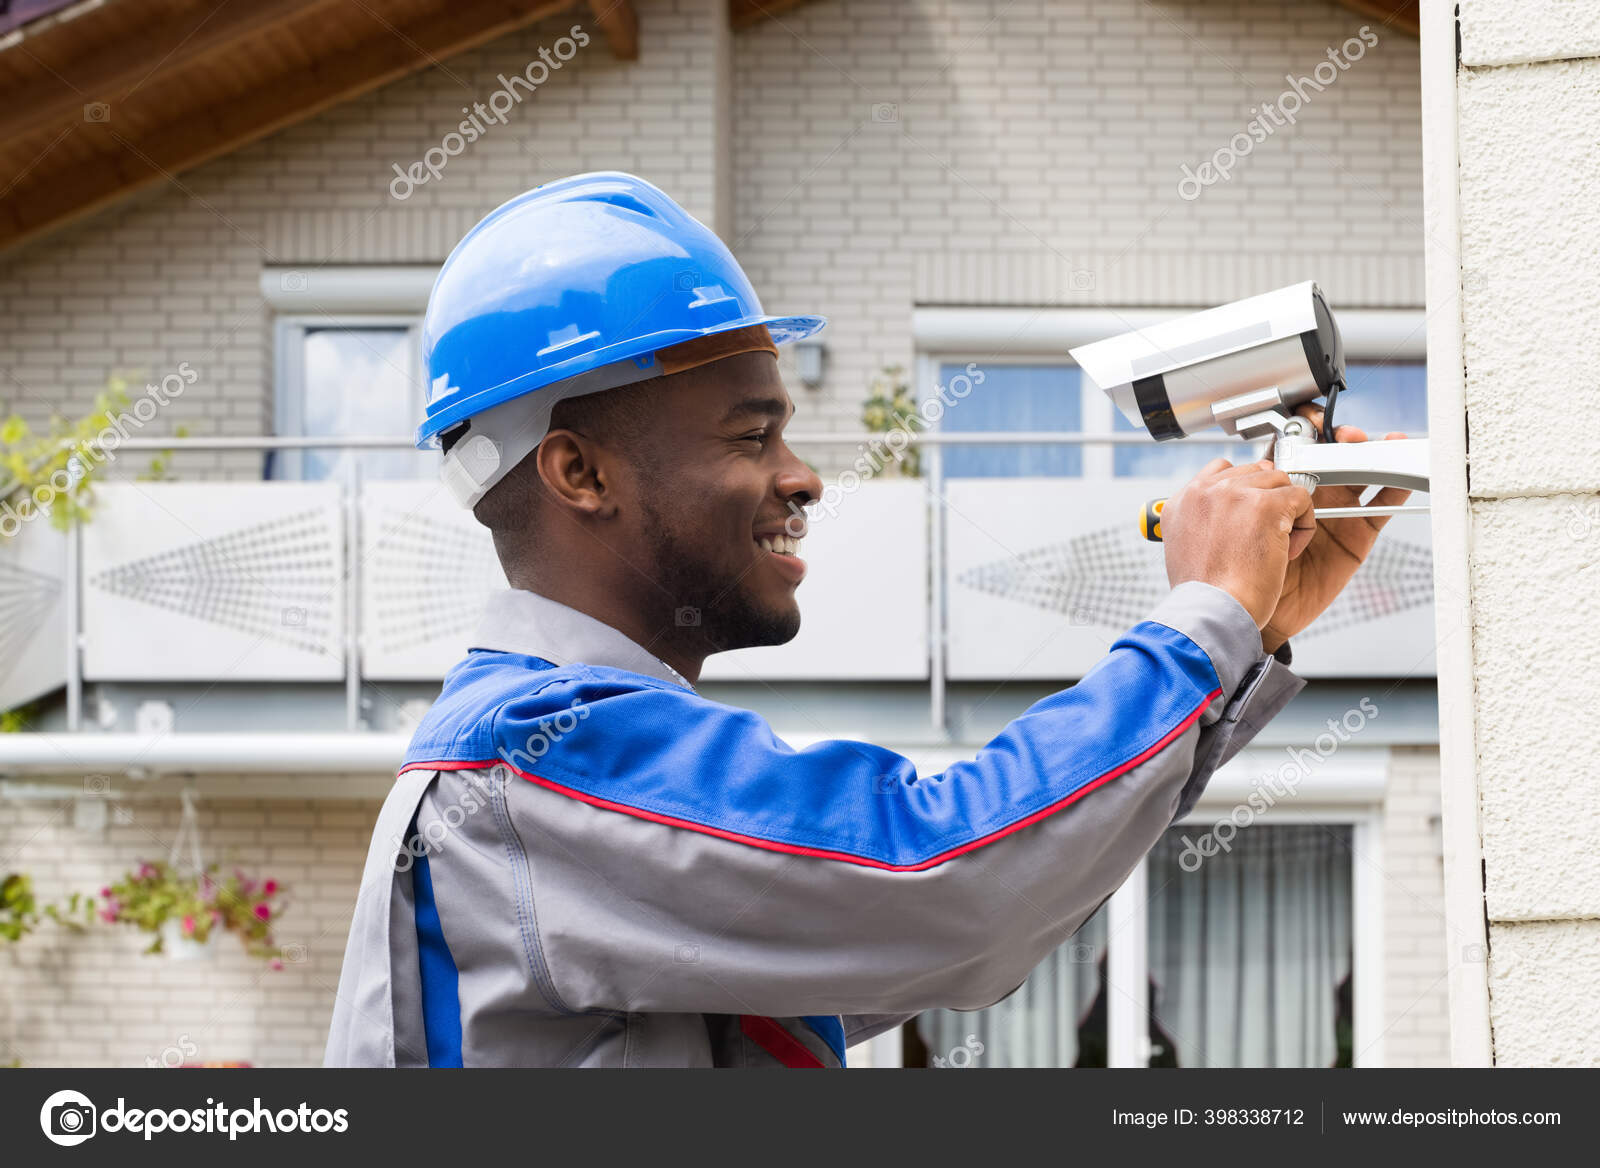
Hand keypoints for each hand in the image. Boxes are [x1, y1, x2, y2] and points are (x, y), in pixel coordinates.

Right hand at [1161, 455, 1315, 628]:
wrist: (1212, 612)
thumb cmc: (1204, 595)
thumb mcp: (1186, 549)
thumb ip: (1203, 521)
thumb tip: (1230, 513)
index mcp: (1183, 500)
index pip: (1221, 470)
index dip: (1243, 494)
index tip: (1248, 520)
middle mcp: (1204, 490)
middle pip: (1255, 473)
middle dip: (1267, 502)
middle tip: (1263, 538)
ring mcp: (1235, 494)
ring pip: (1279, 483)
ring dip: (1286, 513)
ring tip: (1274, 547)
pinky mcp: (1266, 505)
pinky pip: (1301, 498)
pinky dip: (1304, 526)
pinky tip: (1287, 551)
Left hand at [1259, 404, 1411, 651]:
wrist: (1247, 612)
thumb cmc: (1236, 571)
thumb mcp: (1238, 522)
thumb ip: (1254, 493)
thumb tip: (1267, 463)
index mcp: (1274, 490)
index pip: (1295, 451)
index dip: (1306, 433)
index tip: (1310, 421)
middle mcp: (1305, 499)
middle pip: (1332, 458)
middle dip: (1342, 439)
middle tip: (1344, 436)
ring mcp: (1333, 516)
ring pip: (1360, 476)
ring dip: (1374, 456)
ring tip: (1381, 444)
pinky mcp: (1355, 537)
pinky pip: (1380, 509)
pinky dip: (1396, 490)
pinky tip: (1405, 475)